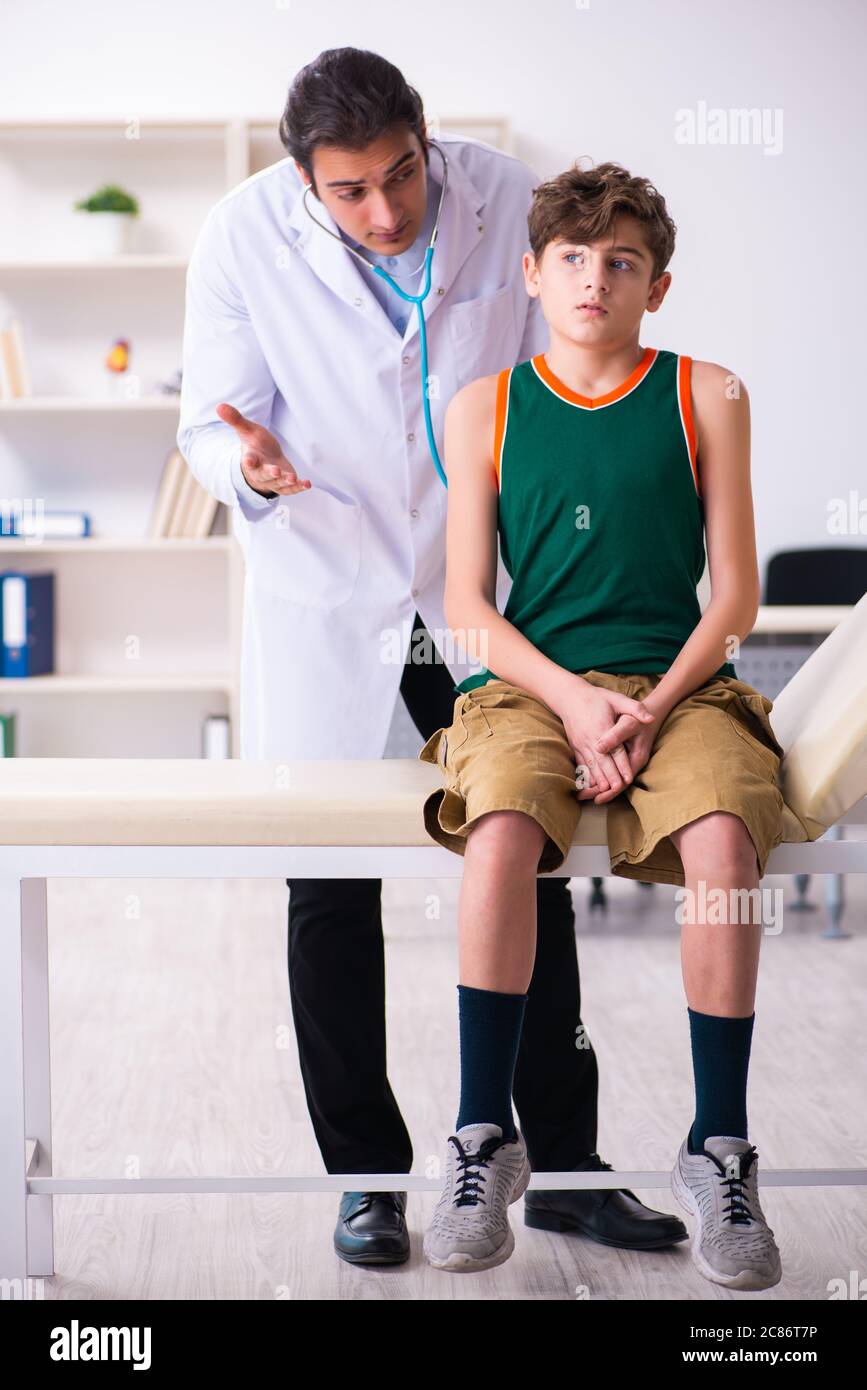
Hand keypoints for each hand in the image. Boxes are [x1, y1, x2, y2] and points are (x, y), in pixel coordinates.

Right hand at [216, 402, 311, 497]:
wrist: (265, 459)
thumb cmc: (255, 444)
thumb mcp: (247, 430)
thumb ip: (236, 420)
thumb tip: (219, 406)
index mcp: (250, 459)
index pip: (248, 461)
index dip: (249, 461)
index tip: (249, 461)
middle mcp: (260, 472)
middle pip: (264, 475)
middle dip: (270, 473)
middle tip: (277, 471)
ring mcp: (272, 480)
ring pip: (277, 484)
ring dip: (286, 482)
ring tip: (293, 478)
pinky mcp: (283, 485)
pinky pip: (290, 489)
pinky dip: (298, 488)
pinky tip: (307, 484)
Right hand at [551, 674, 656, 804]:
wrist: (570, 697)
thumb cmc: (597, 698)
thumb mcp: (617, 698)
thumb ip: (635, 708)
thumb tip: (651, 718)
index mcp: (601, 727)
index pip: (615, 750)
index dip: (622, 765)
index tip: (627, 778)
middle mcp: (590, 738)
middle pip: (602, 761)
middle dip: (610, 777)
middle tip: (618, 789)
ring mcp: (580, 744)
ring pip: (591, 765)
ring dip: (598, 779)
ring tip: (606, 792)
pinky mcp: (575, 747)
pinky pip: (581, 764)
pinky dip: (586, 776)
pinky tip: (591, 786)